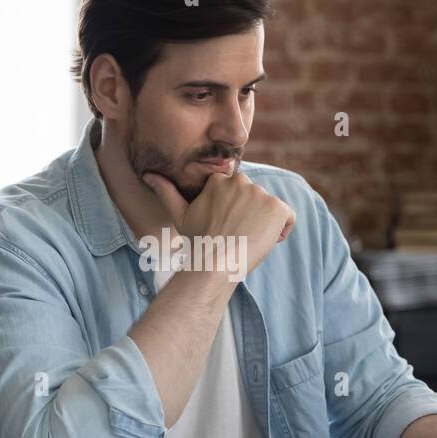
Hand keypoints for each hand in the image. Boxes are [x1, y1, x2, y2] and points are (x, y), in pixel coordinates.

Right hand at [141, 170, 294, 277]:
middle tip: (235, 237)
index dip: (236, 212)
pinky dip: (282, 231)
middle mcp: (242, 181)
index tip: (226, 228)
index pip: (239, 193)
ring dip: (265, 225)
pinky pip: (288, 219)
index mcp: (221, 180)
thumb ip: (166, 191)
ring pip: (271, 210)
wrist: (213, 263)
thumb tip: (148, 175)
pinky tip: (264, 242)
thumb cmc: (197, 242)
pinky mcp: (277, 208)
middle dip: (251, 217)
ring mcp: (261, 194)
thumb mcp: (180, 214)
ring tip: (247, 241)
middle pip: (256, 201)